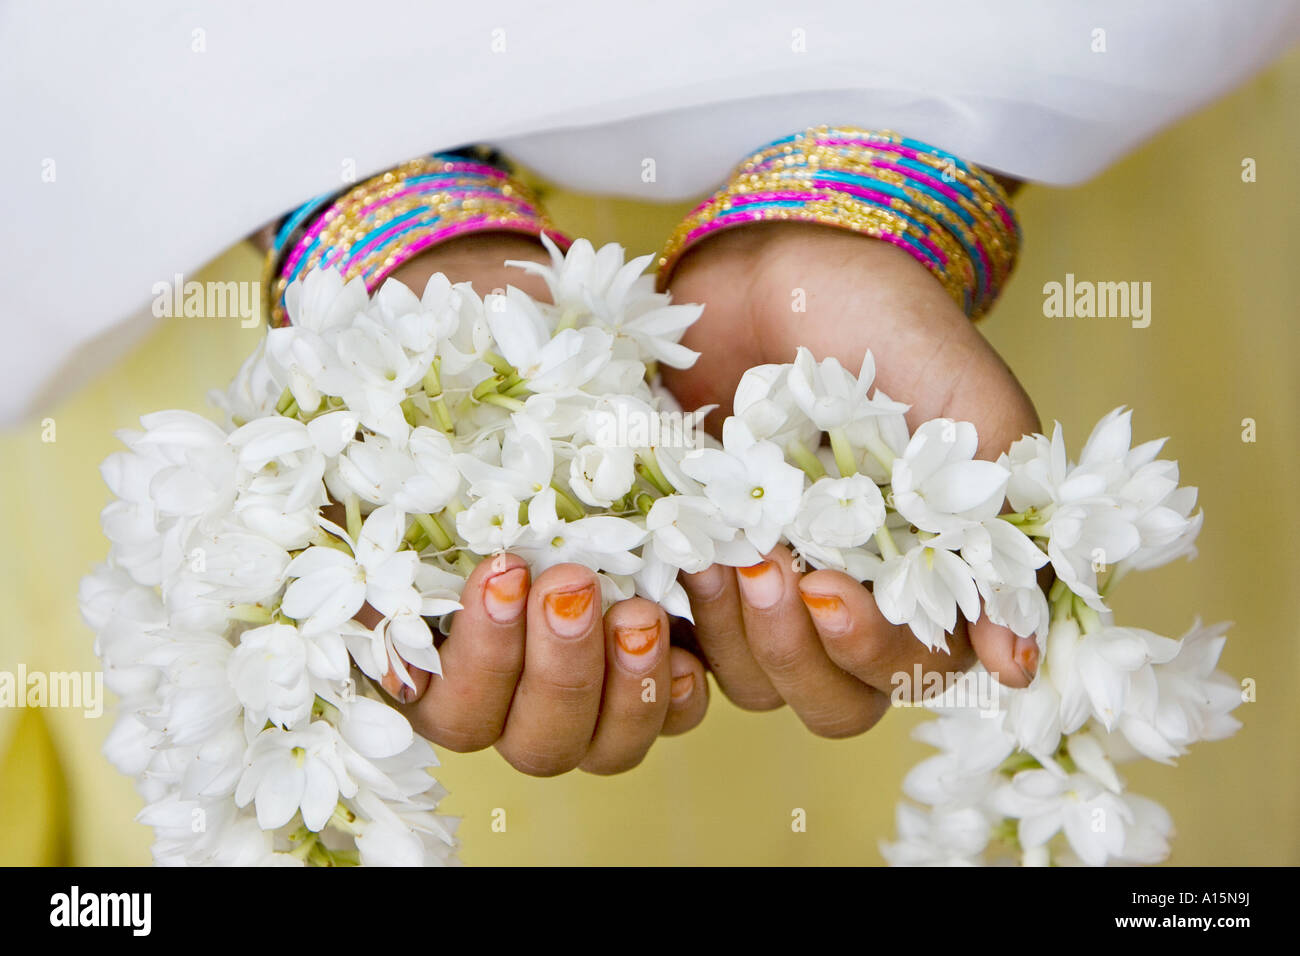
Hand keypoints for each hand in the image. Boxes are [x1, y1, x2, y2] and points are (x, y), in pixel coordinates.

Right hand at [363, 234, 709, 774]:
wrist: (554, 392)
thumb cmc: (467, 417)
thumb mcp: (394, 426)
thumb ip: (330, 464)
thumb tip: (254, 465)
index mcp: (435, 653)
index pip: (442, 707)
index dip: (476, 657)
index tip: (504, 567)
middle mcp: (508, 685)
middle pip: (529, 742)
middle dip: (556, 671)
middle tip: (572, 582)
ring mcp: (583, 683)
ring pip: (601, 748)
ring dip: (622, 690)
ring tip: (640, 610)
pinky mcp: (648, 666)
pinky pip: (668, 718)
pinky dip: (681, 692)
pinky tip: (692, 647)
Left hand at [660, 221, 1042, 736]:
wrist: (780, 262)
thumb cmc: (886, 324)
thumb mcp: (968, 408)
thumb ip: (1003, 525)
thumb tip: (1020, 665)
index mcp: (929, 575)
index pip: (914, 670)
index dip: (873, 653)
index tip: (828, 590)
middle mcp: (852, 594)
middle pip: (833, 699)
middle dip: (797, 656)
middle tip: (769, 572)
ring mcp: (773, 582)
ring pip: (754, 680)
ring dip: (733, 636)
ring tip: (714, 554)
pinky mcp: (701, 559)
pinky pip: (682, 633)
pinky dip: (674, 617)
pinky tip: (663, 562)